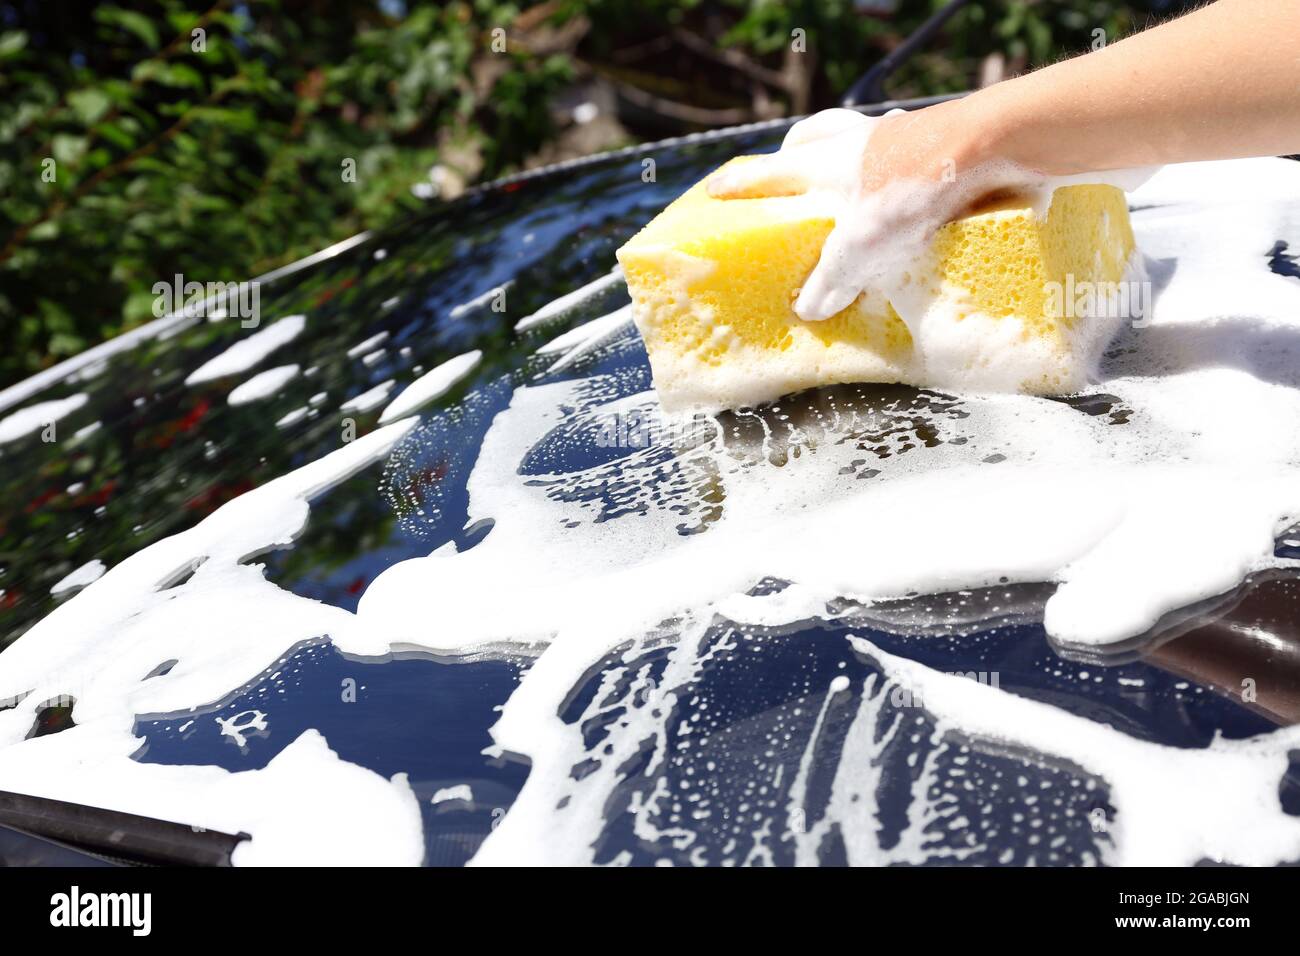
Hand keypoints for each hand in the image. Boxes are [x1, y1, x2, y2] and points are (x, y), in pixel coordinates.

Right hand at [707, 103, 1041, 321]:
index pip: (772, 171)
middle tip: (791, 170)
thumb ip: (832, 278)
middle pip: (816, 134)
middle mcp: (862, 141)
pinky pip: (912, 157)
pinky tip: (916, 203)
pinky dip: (903, 175)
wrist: (992, 149)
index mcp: (828, 160)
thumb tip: (811, 307)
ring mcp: (905, 137)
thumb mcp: (861, 248)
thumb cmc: (912, 191)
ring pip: (865, 140)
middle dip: (797, 151)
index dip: (742, 184)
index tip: (716, 190)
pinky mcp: (944, 148)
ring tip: (854, 191)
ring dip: (854, 160)